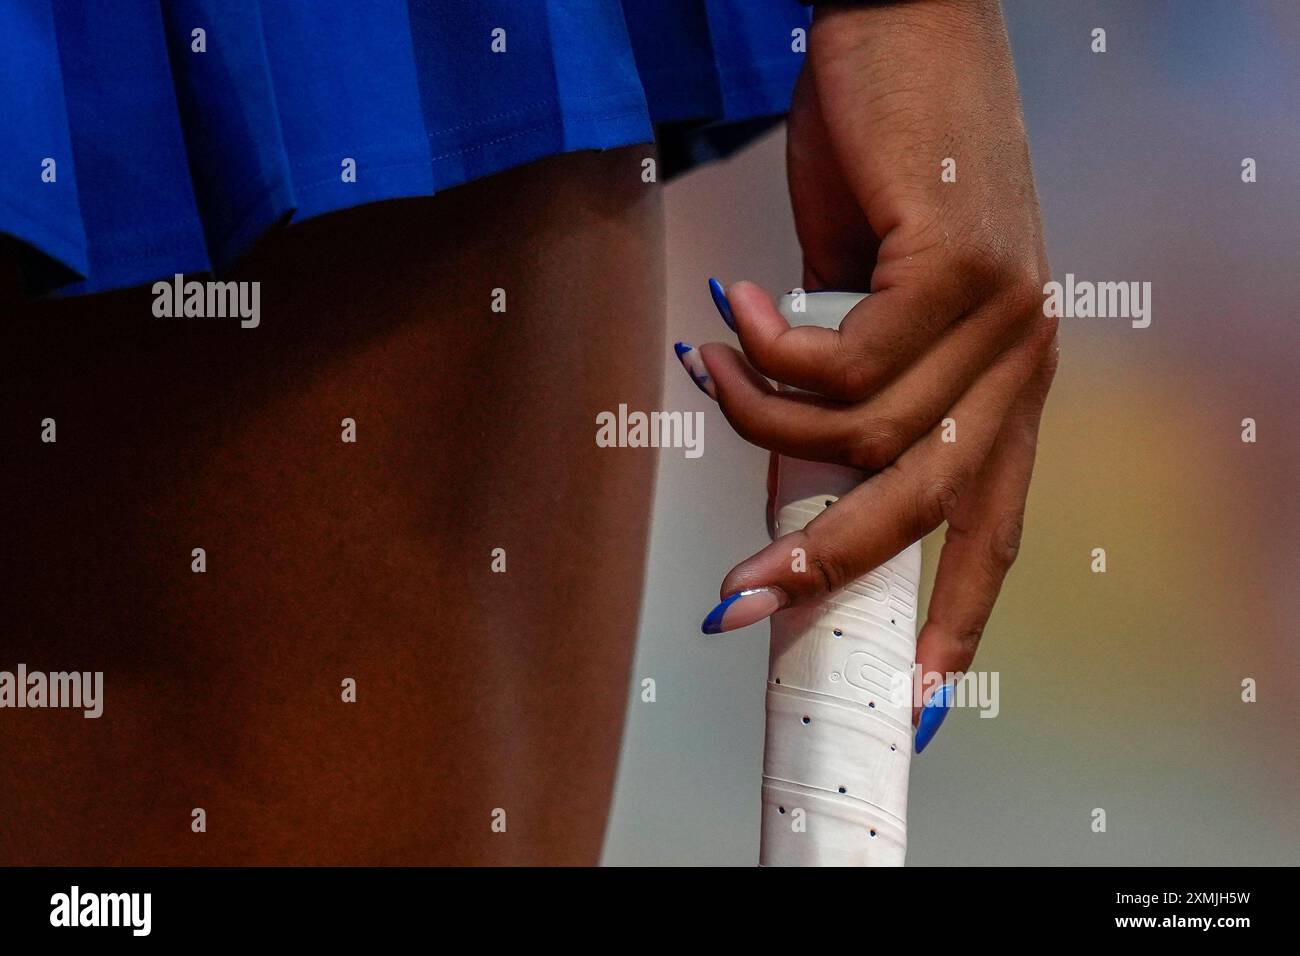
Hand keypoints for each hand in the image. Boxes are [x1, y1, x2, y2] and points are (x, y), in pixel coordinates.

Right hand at [675, 0, 1058, 736]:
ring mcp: (1006, 310)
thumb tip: (790, 479)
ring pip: (867, 434)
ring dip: (764, 417)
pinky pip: (844, 362)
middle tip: (737, 602)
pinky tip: (735, 305)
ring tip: (714, 368)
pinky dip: (770, 350)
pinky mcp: (964, 262)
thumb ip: (849, 392)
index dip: (958, 617)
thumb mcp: (861, 304)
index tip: (919, 697)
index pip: (994, 524)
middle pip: (927, 505)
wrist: (901, 29)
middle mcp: (1024, 356)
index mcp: (1008, 380)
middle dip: (824, 567)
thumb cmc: (879, 167)